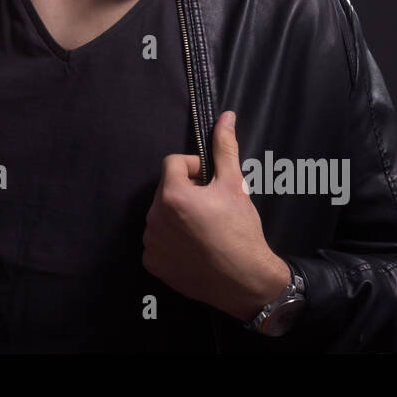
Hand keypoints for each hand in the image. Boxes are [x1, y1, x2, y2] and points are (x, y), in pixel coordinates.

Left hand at [142, 110, 290, 321]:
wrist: (246, 280)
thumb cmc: (241, 230)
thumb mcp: (235, 185)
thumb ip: (224, 148)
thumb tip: (225, 116)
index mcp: (172, 194)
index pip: (173, 163)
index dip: (194, 168)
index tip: (210, 182)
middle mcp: (154, 217)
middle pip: (166, 189)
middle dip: (185, 191)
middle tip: (211, 206)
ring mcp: (151, 242)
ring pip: (160, 214)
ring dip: (177, 215)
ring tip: (203, 227)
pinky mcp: (152, 263)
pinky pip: (157, 241)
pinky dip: (171, 240)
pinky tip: (193, 247)